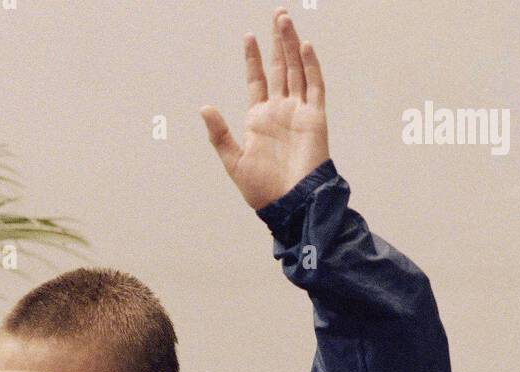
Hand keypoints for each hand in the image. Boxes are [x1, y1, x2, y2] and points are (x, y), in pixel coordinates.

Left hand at [201, 6, 328, 209]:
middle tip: (277, 14)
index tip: (248, 37)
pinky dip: (311, 66)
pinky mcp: (315, 118)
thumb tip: (204, 108)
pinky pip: (315, 86)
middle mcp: (280, 110)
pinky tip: (305, 46)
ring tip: (285, 20)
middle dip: (277, 41)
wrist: (290, 205)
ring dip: (292, 45)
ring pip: (297, 69)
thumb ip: (219, 135)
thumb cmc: (263, 190)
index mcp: (260, 119)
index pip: (256, 80)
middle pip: (279, 67)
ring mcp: (299, 112)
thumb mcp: (234, 162)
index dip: (253, 58)